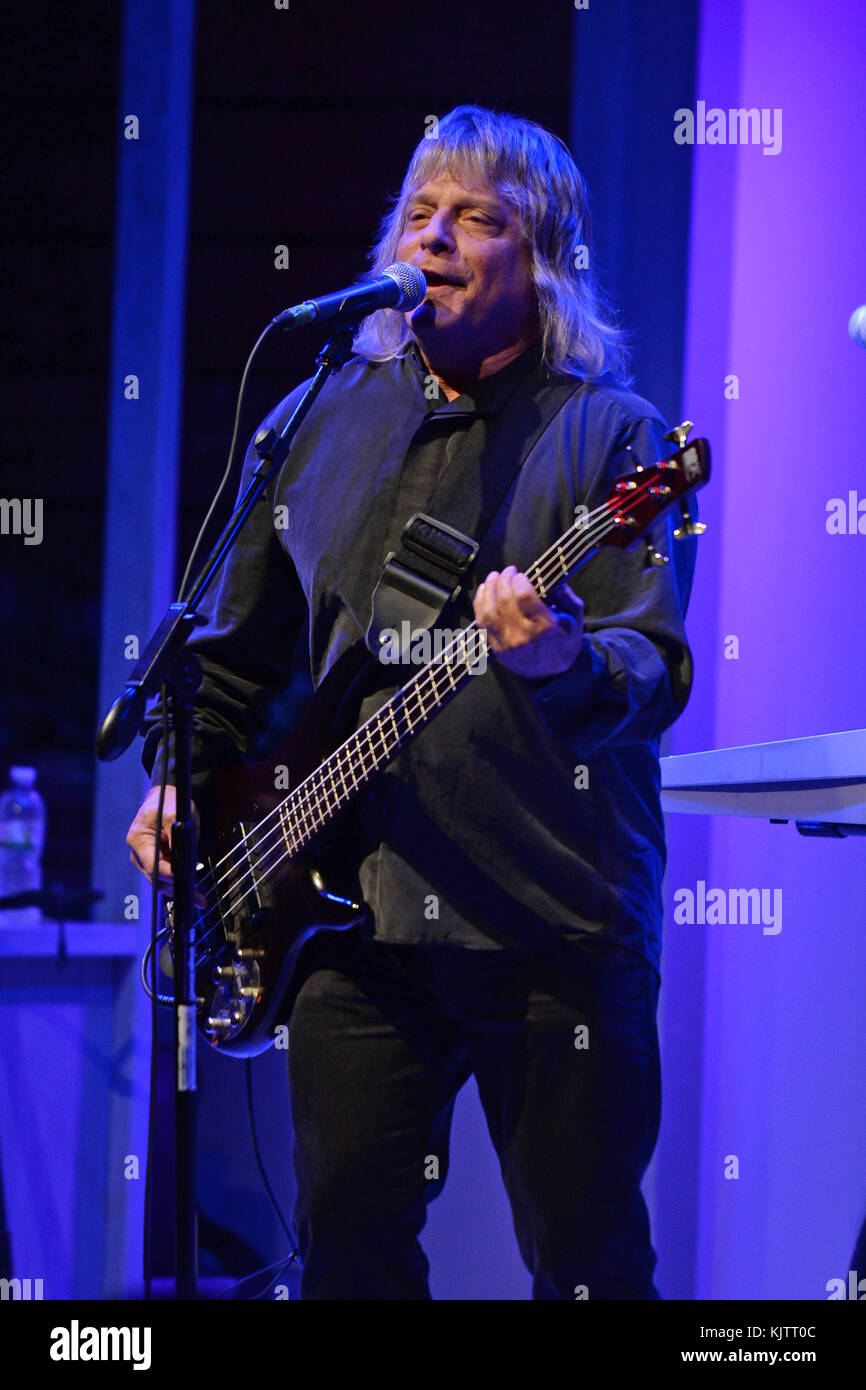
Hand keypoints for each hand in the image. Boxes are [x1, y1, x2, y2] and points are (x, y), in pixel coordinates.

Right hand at [127, 784, 202, 901]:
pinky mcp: (158, 860)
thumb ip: (178, 840)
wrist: (167, 795)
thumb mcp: (176, 816)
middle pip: (156, 877)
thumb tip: (183, 865)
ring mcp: (147, 858)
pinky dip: (180, 884)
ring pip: (162, 881)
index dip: (170, 875)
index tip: (185, 881)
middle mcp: (139, 853)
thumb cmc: (170, 801)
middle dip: (176, 887)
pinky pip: (168, 876)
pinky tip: (194, 893)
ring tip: (198, 899)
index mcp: (138, 840)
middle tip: (196, 897)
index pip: (153, 865)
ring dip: (179, 889)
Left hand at [473, 566, 583, 679]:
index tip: (521, 574)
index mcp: (544, 627)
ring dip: (488, 589)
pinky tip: (484, 590)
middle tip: (508, 571)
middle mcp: (523, 636)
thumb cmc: (564, 642)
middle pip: (504, 600)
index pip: (524, 596)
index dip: (519, 581)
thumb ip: (566, 595)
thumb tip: (553, 577)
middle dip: (504, 580)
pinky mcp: (495, 647)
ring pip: (488, 610)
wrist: (552, 674)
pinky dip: (480, 603)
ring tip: (494, 577)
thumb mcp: (574, 618)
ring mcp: (506, 643)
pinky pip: (482, 621)